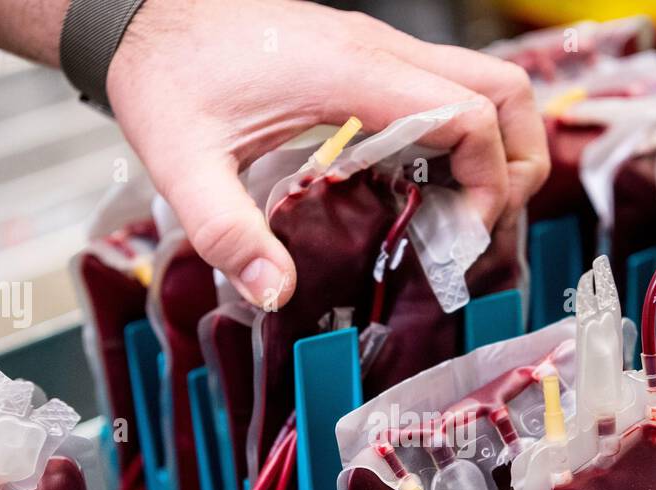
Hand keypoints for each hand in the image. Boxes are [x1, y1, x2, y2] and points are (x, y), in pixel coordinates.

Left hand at [107, 0, 547, 307]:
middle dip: (517, 162)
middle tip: (483, 226)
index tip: (466, 238)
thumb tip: (276, 295)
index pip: (471, 115)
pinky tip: (416, 182)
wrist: (138, 15)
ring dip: (494, 145)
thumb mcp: (182, 164)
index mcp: (352, 73)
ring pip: (483, 82)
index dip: (492, 182)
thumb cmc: (163, 76)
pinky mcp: (363, 55)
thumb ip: (228, 234)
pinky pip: (443, 86)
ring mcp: (376, 47)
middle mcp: (379, 51)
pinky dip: (457, 134)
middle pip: (504, 91)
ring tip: (462, 210)